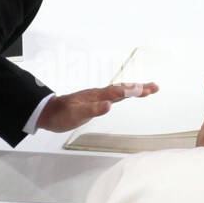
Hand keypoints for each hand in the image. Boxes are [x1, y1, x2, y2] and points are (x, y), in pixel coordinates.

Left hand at [36, 82, 158, 132]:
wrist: (48, 112)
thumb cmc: (61, 114)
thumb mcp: (77, 115)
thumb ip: (93, 109)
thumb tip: (109, 105)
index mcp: (96, 96)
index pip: (119, 92)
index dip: (133, 91)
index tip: (148, 90)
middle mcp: (99, 94)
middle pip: (122, 89)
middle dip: (139, 88)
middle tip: (155, 87)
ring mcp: (97, 97)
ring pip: (119, 91)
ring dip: (134, 90)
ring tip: (148, 89)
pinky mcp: (95, 102)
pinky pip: (114, 96)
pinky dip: (124, 94)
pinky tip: (128, 95)